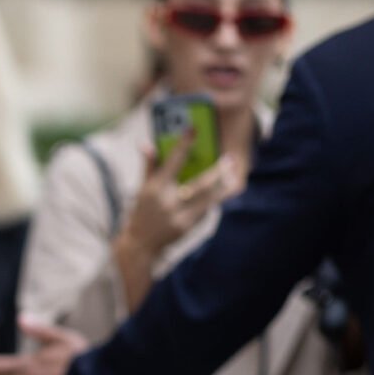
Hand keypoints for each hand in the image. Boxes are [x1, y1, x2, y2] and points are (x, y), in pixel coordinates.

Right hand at [121, 138, 245, 267]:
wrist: (140, 245)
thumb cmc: (142, 212)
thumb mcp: (142, 189)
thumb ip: (149, 166)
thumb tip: (146, 144)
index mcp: (155, 188)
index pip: (172, 161)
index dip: (183, 144)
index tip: (193, 129)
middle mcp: (167, 202)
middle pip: (200, 183)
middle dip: (217, 171)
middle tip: (229, 160)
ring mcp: (178, 216)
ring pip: (208, 199)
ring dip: (223, 187)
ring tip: (233, 176)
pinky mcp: (186, 228)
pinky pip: (205, 211)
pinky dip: (213, 201)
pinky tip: (221, 193)